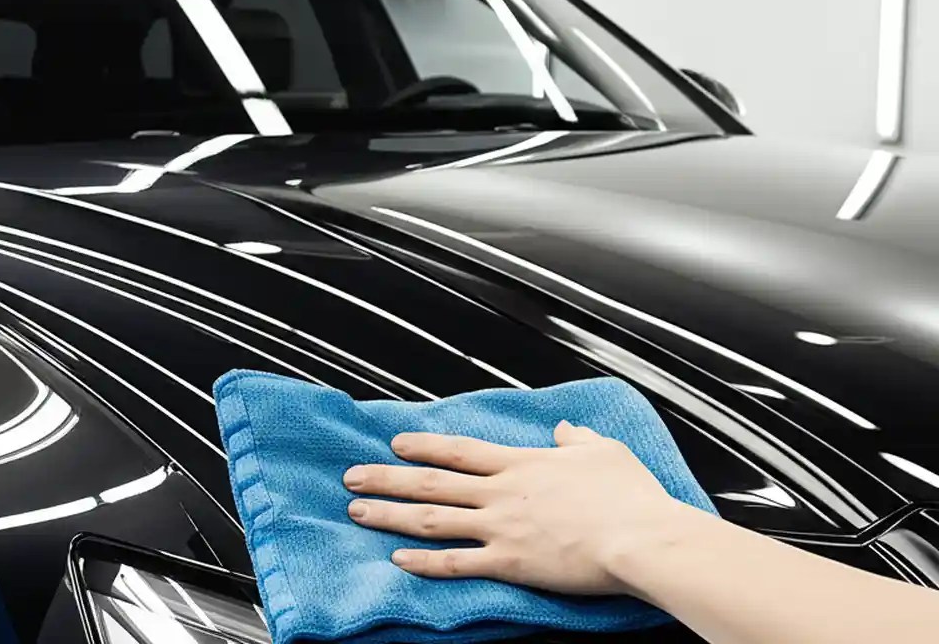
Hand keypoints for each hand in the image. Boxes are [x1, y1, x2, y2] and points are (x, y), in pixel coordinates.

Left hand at [344, 421, 685, 594]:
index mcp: (523, 464)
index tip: (394, 443)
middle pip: (431, 482)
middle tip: (351, 476)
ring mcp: (502, 529)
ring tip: (357, 512)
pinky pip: (457, 563)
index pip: (460, 450)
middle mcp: (502, 493)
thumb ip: (576, 439)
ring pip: (432, 518)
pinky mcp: (510, 564)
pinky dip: (424, 562)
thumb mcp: (604, 452)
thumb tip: (563, 427)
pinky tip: (398, 561)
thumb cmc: (630, 498)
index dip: (423, 445)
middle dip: (386, 478)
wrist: (642, 539)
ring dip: (391, 515)